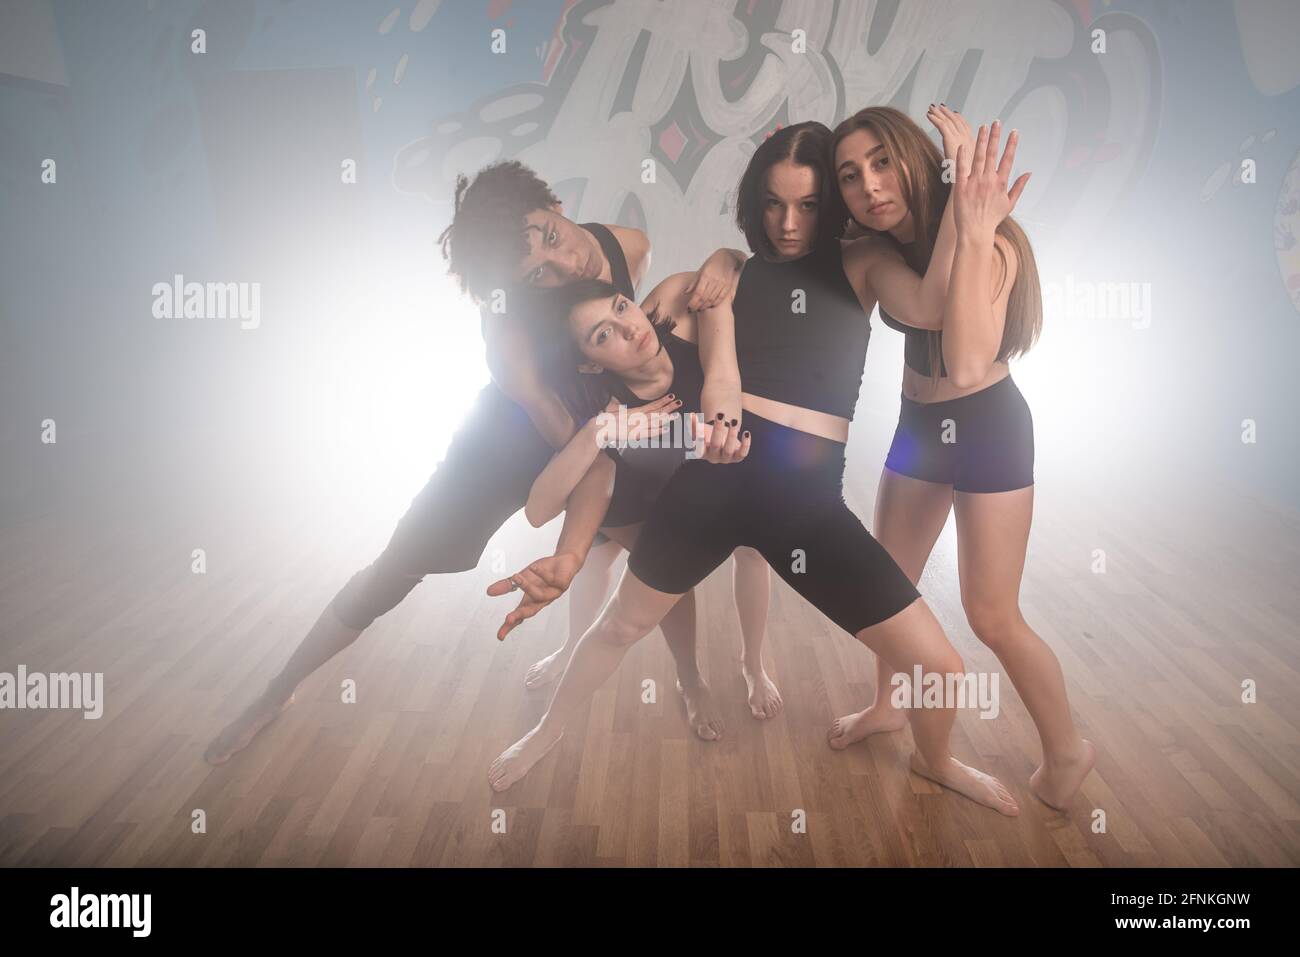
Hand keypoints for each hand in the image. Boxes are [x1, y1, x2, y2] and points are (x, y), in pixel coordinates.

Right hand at [486, 552, 583, 640]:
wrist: (565, 561)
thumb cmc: (543, 573)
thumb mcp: (522, 577)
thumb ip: (507, 585)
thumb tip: (489, 592)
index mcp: (532, 601)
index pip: (519, 617)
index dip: (510, 627)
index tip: (500, 636)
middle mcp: (542, 600)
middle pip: (531, 611)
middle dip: (519, 615)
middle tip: (508, 618)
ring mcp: (553, 593)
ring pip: (539, 595)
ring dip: (527, 586)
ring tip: (516, 577)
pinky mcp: (562, 584)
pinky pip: (551, 580)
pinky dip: (542, 574)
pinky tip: (534, 568)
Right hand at [598, 393, 683, 447]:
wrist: (600, 426)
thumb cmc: (607, 422)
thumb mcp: (620, 416)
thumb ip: (630, 417)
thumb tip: (637, 416)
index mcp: (635, 411)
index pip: (652, 405)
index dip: (662, 401)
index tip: (671, 396)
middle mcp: (638, 417)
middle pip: (656, 411)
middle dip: (668, 406)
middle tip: (679, 402)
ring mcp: (636, 424)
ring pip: (654, 420)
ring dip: (666, 417)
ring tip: (676, 414)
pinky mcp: (634, 433)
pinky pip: (647, 432)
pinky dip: (656, 430)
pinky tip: (665, 429)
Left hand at [685, 250, 739, 310]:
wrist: (729, 257)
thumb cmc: (713, 263)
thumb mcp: (701, 270)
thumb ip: (694, 282)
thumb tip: (685, 292)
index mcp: (706, 275)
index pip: (698, 293)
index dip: (693, 302)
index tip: (689, 307)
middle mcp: (714, 280)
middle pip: (704, 298)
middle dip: (698, 306)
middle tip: (693, 310)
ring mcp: (722, 284)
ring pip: (712, 299)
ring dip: (705, 306)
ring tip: (699, 309)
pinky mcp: (728, 286)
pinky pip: (721, 298)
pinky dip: (714, 304)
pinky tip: (709, 306)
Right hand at [687, 412, 751, 463]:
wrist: (722, 441)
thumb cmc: (709, 435)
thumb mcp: (701, 430)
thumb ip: (695, 424)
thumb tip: (691, 415)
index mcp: (702, 452)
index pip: (699, 449)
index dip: (700, 441)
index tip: (701, 430)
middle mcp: (713, 457)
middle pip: (715, 445)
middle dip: (718, 429)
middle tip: (720, 415)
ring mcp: (726, 459)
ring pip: (728, 449)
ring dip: (731, 434)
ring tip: (733, 421)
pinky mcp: (737, 457)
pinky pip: (742, 453)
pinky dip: (745, 444)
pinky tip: (746, 433)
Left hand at [927, 103, 974, 177]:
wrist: (965, 183)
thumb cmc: (965, 180)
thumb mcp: (965, 169)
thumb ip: (960, 163)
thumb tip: (953, 165)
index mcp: (972, 144)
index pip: (965, 127)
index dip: (959, 119)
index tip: (954, 113)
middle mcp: (967, 138)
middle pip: (957, 121)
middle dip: (948, 113)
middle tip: (940, 106)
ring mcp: (959, 138)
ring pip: (948, 121)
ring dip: (939, 113)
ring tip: (932, 108)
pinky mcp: (951, 140)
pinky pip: (941, 125)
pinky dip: (934, 119)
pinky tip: (928, 115)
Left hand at [953, 121, 1030, 238]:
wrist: (975, 232)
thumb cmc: (992, 219)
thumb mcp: (1010, 203)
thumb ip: (1019, 187)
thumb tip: (1029, 172)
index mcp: (1001, 183)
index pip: (1008, 159)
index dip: (1011, 144)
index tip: (1014, 131)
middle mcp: (988, 180)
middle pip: (992, 153)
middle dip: (995, 136)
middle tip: (996, 122)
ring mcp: (974, 183)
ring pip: (978, 157)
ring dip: (980, 141)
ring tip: (982, 127)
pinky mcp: (961, 187)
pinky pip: (961, 168)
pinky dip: (962, 156)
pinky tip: (963, 144)